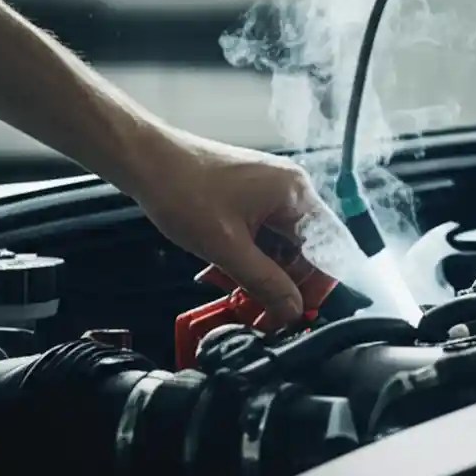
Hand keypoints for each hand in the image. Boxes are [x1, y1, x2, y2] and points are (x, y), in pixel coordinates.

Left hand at [126, 126, 336, 325]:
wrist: (146, 161)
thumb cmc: (182, 191)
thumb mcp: (226, 248)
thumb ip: (265, 283)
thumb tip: (293, 311)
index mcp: (296, 194)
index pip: (329, 249)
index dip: (316, 287)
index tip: (295, 314)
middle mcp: (291, 190)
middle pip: (307, 250)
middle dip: (286, 285)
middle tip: (264, 315)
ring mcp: (271, 192)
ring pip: (283, 246)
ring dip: (265, 274)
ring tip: (240, 297)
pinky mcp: (252, 198)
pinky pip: (265, 236)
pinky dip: (252, 259)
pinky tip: (229, 274)